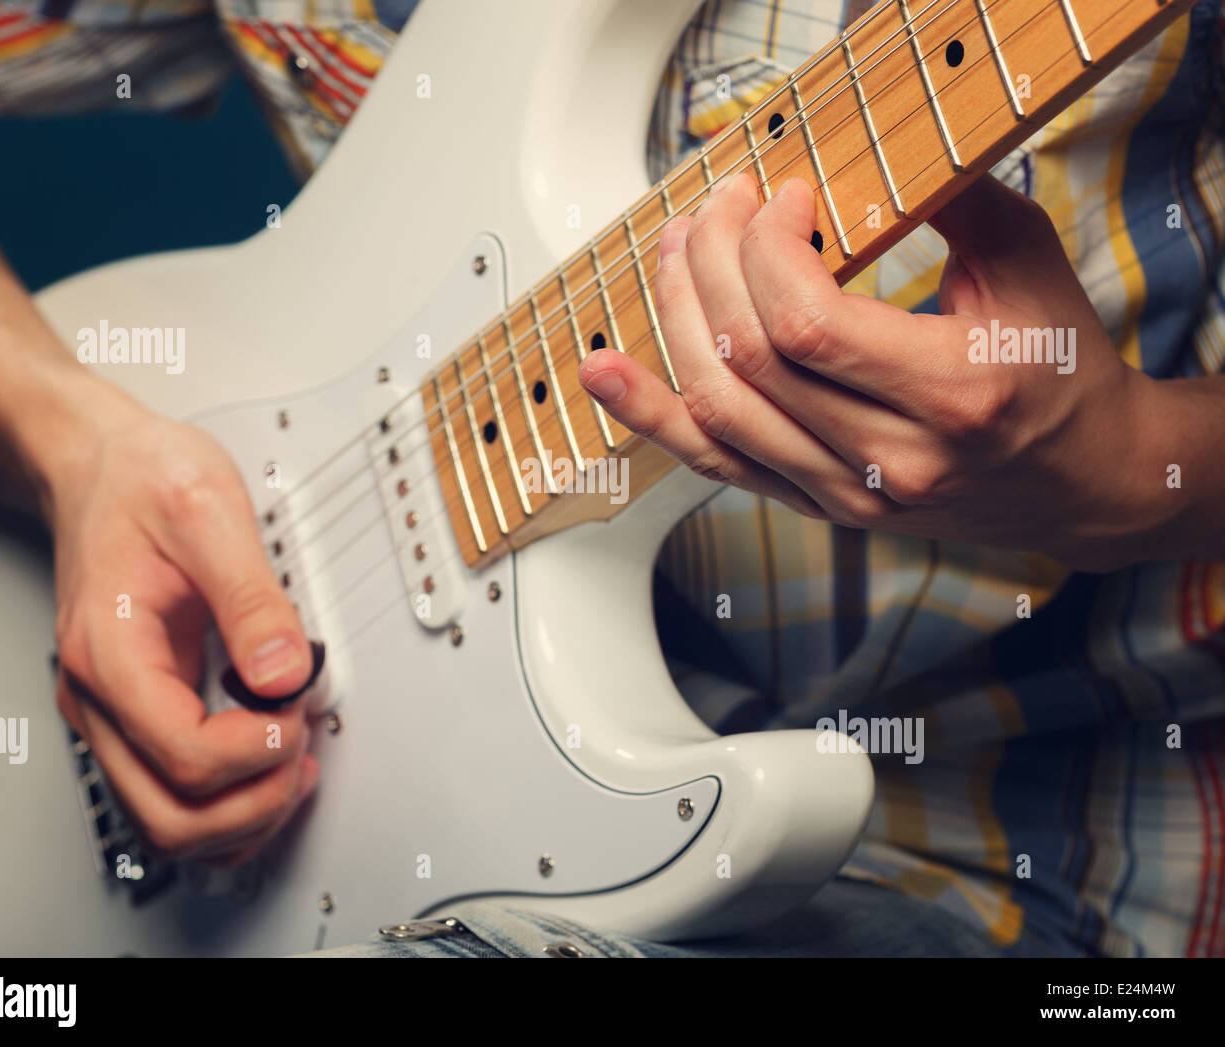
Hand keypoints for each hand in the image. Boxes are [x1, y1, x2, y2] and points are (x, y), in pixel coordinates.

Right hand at [43, 387, 318, 866]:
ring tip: (292, 770)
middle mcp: (100, 695)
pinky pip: (170, 791)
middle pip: (169, 815)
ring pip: (165, 820)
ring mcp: (113, 709)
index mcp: (111, 651)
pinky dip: (222, 804)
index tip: (295, 713)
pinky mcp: (134, 709)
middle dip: (252, 803)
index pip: (182, 753)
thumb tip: (287, 671)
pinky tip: (265, 773)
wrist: (98, 464)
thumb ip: (253, 599)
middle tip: (301, 752)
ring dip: (238, 817)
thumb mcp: (210, 515)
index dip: (255, 750)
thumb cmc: (141, 480)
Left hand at [579, 172, 1174, 571]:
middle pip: (751, 359)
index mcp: (954, 395)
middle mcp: (892, 459)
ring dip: (675, 319)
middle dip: (712, 263)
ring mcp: (847, 495)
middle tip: (716, 207)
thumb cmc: (1059, 372)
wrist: (1077, 482)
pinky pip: (714, 463)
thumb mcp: (1031, 268)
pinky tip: (604, 372)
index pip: (808, 324)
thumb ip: (954, 201)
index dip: (769, 249)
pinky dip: (652, 413)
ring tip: (670, 253)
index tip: (785, 199)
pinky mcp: (818, 507)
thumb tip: (867, 148)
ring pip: (718, 410)